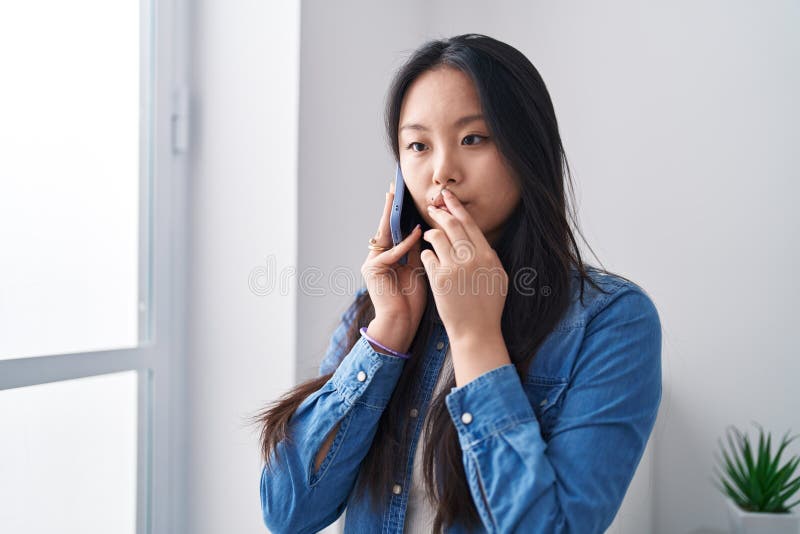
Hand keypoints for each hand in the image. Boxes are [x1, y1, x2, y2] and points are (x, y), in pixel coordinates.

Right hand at [360, 180, 427, 352]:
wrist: (401, 324)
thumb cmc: (412, 301)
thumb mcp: (418, 269)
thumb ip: (417, 250)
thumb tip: (425, 229)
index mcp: (387, 257)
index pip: (394, 230)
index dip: (399, 213)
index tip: (403, 195)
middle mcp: (376, 257)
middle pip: (385, 227)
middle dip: (390, 207)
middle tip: (394, 187)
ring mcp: (372, 263)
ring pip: (385, 234)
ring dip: (392, 216)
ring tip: (397, 198)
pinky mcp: (372, 269)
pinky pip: (391, 252)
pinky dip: (405, 243)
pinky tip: (417, 233)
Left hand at [420, 188, 507, 342]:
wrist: (476, 331)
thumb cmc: (488, 307)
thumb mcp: (498, 278)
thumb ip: (489, 257)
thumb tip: (480, 242)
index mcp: (488, 255)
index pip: (470, 224)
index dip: (457, 208)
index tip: (448, 198)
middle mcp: (472, 258)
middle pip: (452, 225)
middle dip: (440, 213)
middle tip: (432, 208)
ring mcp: (455, 267)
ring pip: (437, 236)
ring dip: (430, 233)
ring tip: (428, 235)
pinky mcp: (439, 279)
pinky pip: (427, 256)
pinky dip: (426, 254)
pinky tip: (427, 258)